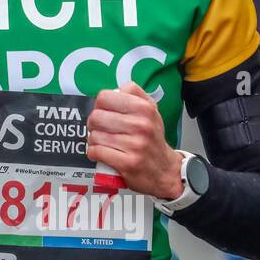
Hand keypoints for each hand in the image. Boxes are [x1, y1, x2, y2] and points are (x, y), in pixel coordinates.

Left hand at [86, 84, 183, 200]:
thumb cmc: (152, 138)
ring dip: (93, 140)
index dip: (100, 105)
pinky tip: (101, 153)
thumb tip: (115, 89)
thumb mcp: (150, 111)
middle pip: (96, 116)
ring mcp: (135, 145)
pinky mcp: (128, 163)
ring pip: (94, 135)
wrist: (165, 170)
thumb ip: (134, 94)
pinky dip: (94, 152)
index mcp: (144, 108)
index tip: (104, 112)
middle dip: (94, 124)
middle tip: (101, 129)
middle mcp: (141, 125)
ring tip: (102, 142)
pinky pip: (96, 151)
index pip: (105, 97)